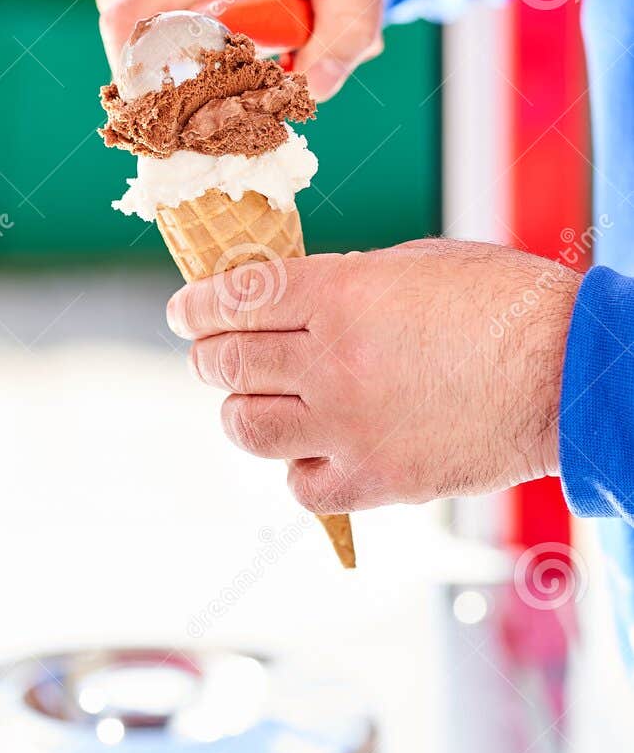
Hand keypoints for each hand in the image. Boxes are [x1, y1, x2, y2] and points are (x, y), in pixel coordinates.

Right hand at [96, 0, 384, 98]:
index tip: (191, 114)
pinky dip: (153, 52)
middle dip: (163, 90)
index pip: (134, 22)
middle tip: (216, 103)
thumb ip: (347, 32)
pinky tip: (197, 48)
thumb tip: (313, 93)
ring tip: (216, 66)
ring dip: (163, 69)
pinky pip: (125, 30)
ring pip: (125, 43)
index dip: (145, 80)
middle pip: (126, 48)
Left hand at [166, 239, 579, 512]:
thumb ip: (344, 284)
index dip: (197, 307)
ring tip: (257, 405)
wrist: (569, 375)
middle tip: (212, 355)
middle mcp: (330, 363)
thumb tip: (288, 300)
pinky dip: (297, 470)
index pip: (235, 299)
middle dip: (209, 357)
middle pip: (228, 365)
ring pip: (246, 428)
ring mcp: (348, 428)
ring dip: (242, 412)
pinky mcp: (374, 482)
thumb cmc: (506, 306)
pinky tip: (313, 453)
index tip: (184, 313)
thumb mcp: (417, 266)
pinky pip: (300, 486)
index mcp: (339, 294)